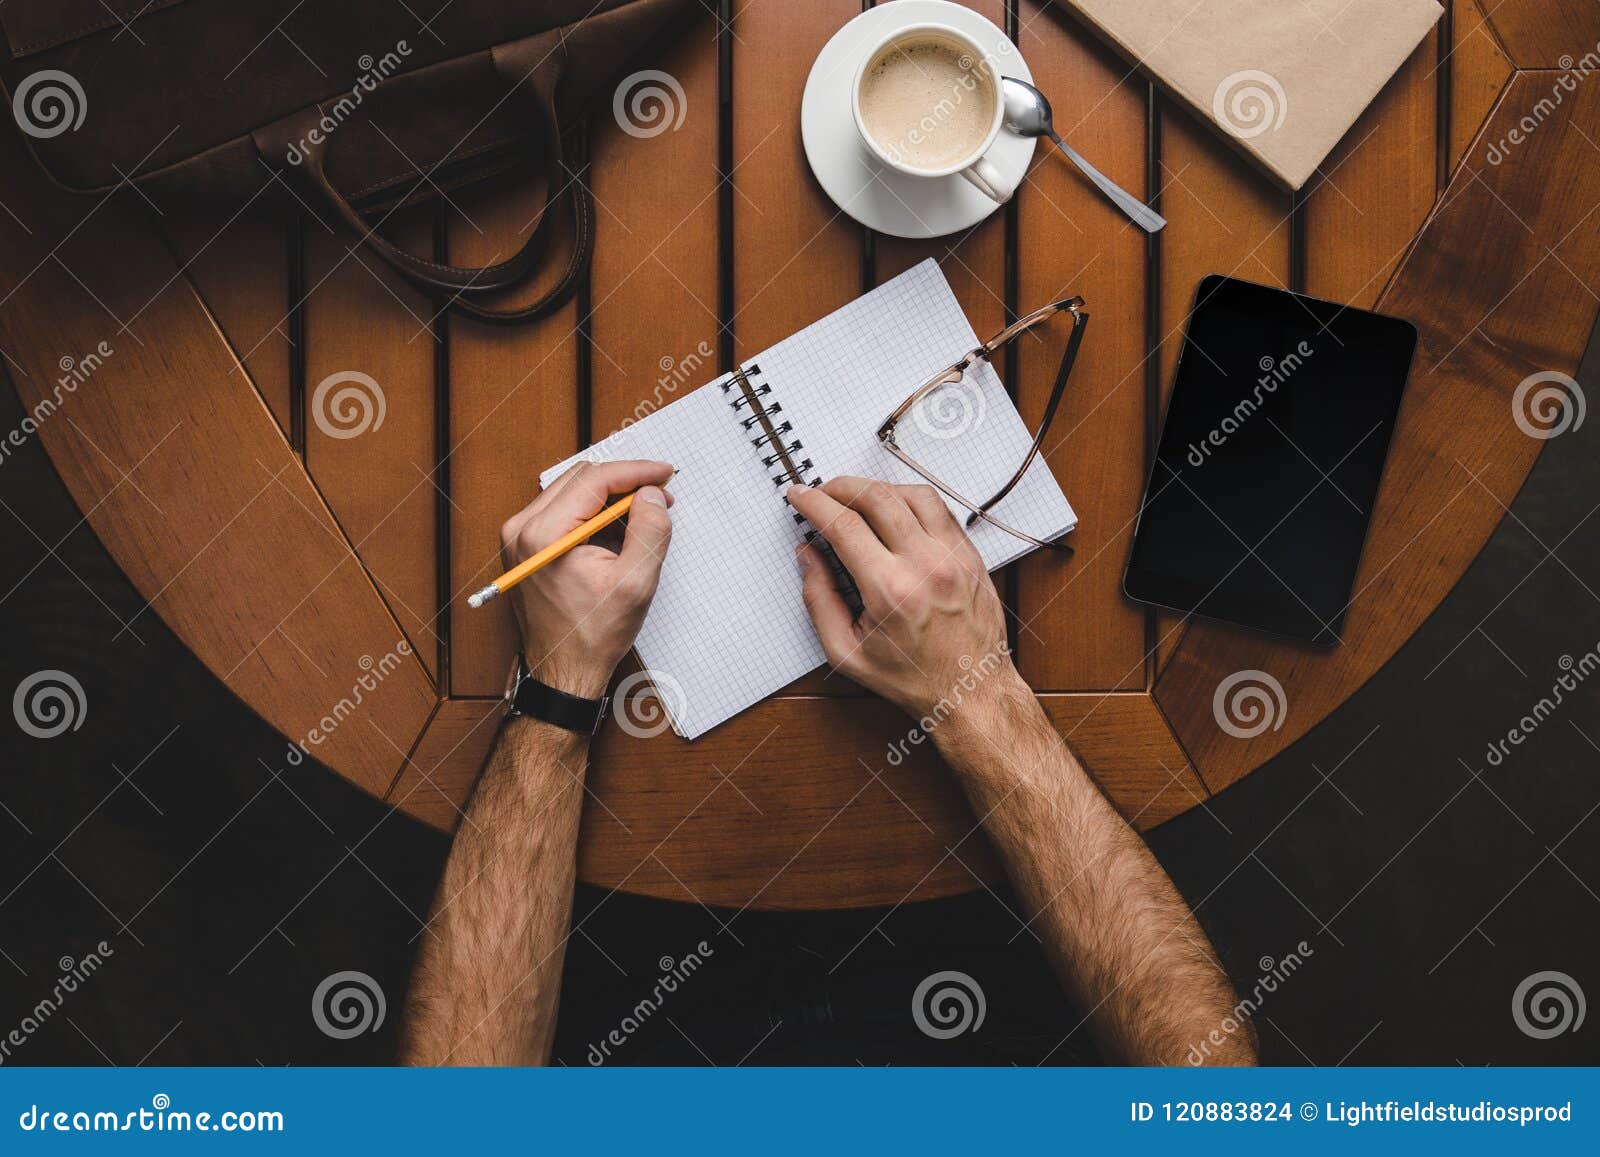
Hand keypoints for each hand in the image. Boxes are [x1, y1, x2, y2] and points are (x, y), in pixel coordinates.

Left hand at [498, 460, 673, 698]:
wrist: (561, 672)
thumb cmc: (591, 636)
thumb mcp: (635, 584)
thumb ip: (649, 532)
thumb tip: (653, 495)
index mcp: (543, 535)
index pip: (594, 480)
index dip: (636, 472)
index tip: (665, 474)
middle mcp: (522, 529)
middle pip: (581, 479)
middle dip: (625, 483)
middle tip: (660, 497)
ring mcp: (519, 537)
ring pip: (572, 492)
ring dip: (610, 498)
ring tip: (643, 517)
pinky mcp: (525, 546)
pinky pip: (563, 512)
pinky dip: (593, 514)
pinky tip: (618, 533)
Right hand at [786, 477, 1023, 722]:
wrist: (970, 690)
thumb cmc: (913, 678)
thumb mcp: (846, 652)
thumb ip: (819, 600)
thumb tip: (808, 556)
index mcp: (890, 590)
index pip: (844, 524)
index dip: (814, 503)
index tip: (800, 496)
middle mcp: (925, 566)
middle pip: (876, 497)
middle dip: (841, 487)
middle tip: (823, 492)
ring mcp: (953, 556)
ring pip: (912, 494)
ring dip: (878, 488)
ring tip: (858, 499)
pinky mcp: (970, 555)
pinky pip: (940, 509)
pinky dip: (911, 499)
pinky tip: (895, 509)